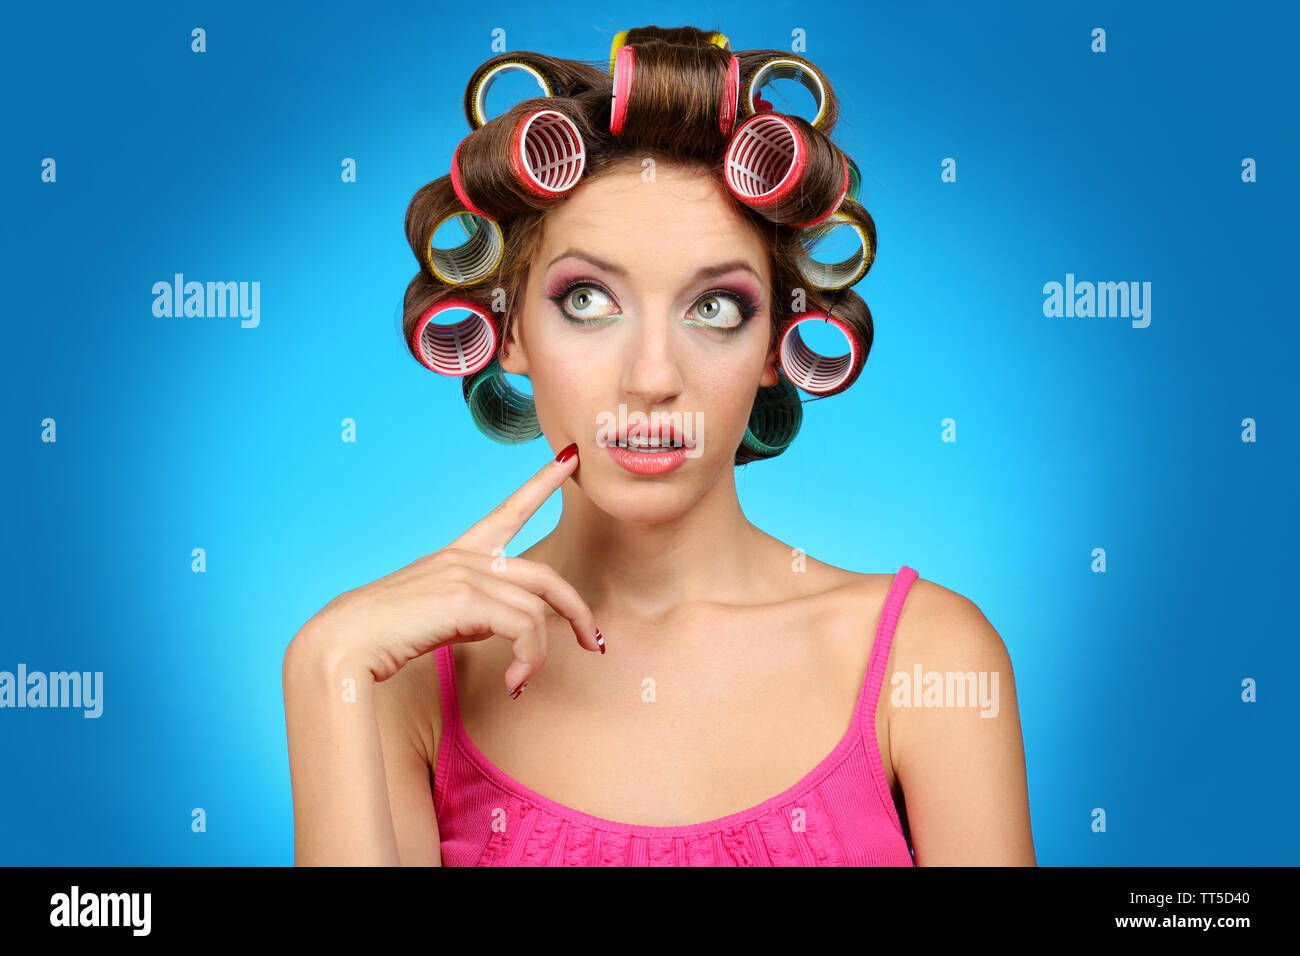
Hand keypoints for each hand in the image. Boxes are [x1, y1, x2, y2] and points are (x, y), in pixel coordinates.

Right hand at [296, 443, 599, 692]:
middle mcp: (466, 557)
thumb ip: (475, 611)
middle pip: (545, 577)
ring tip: (521, 682)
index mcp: (458, 555)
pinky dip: (528, 660)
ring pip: (536, 611)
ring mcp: (467, 574)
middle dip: (577, 610)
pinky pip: (523, 630)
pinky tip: (513, 683)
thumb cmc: (386, 636)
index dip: (541, 484)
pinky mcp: (467, 600)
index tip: (569, 458)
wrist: (345, 643)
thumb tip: (507, 625)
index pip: (508, 510)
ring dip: (540, 654)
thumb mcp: (439, 616)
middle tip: (594, 643)